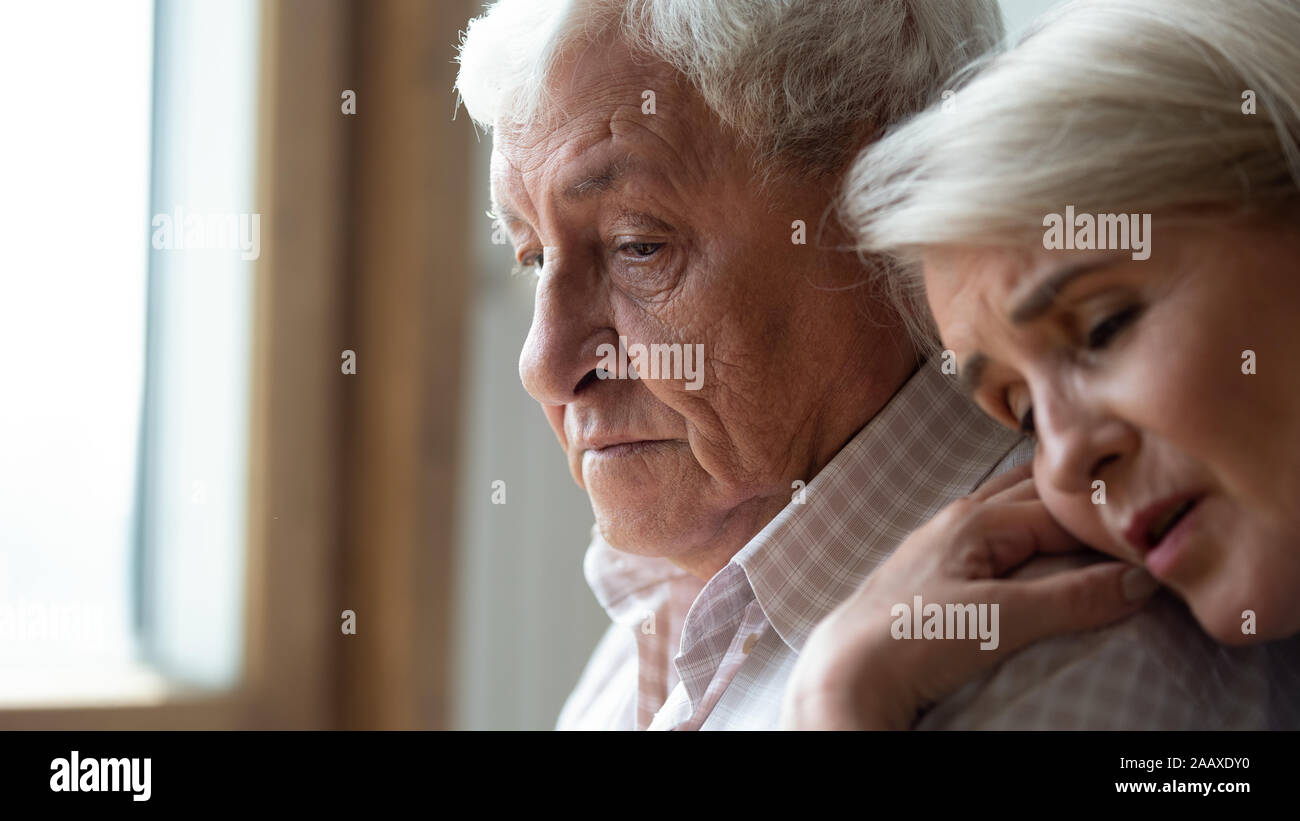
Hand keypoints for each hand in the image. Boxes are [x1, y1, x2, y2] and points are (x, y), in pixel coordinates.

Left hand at [780, 462, 1159, 729]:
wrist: (846, 670)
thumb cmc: (912, 638)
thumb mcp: (1000, 619)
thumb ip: (1071, 598)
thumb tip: (1138, 581)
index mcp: (978, 518)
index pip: (1063, 506)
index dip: (1109, 519)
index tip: (1153, 530)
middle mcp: (961, 518)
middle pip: (1038, 494)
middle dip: (1085, 501)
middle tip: (1138, 512)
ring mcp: (946, 541)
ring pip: (1015, 509)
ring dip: (1055, 512)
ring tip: (1100, 521)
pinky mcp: (938, 570)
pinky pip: (997, 535)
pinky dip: (1030, 533)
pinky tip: (1039, 547)